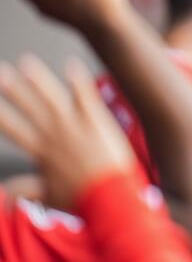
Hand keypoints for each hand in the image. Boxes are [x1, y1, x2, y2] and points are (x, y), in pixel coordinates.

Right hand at [0, 56, 135, 210]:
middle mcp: (55, 135)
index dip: (0, 115)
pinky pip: (85, 97)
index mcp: (42, 151)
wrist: (110, 198)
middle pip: (30, 107)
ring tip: (26, 62)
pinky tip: (71, 65)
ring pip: (53, 97)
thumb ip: (27, 190)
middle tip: (1, 72)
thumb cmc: (82, 199)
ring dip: (39, 79)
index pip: (14, 129)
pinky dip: (78, 81)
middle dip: (14, 89)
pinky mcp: (97, 121)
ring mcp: (76, 125)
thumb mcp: (49, 195)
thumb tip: (6, 195)